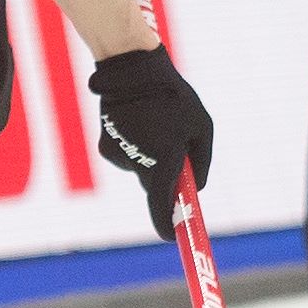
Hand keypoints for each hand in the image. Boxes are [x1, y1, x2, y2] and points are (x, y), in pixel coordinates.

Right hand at [90, 45, 213, 238]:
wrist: (133, 70)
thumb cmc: (175, 100)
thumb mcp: (202, 129)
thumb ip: (201, 163)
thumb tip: (196, 189)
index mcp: (163, 163)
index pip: (161, 209)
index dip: (167, 226)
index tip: (172, 236)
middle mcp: (137, 165)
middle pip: (154, 188)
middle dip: (166, 180)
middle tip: (179, 158)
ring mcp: (118, 157)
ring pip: (141, 169)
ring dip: (151, 156)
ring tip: (156, 125)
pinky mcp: (105, 148)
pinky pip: (127, 157)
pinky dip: (136, 147)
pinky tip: (139, 122)